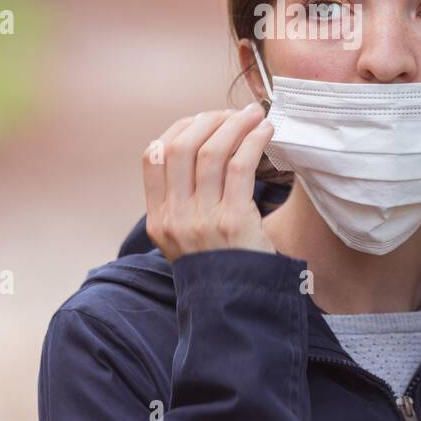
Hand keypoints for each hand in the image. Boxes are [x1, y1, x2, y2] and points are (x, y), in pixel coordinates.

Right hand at [141, 103, 277, 260]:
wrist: (240, 308)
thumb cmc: (221, 266)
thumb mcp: (187, 237)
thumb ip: (184, 199)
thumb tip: (203, 142)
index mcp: (158, 219)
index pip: (154, 156)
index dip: (180, 128)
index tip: (204, 120)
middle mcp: (174, 218)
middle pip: (183, 147)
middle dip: (210, 120)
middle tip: (233, 113)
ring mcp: (201, 220)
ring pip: (212, 151)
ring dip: (236, 124)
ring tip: (254, 115)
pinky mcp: (233, 222)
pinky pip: (241, 166)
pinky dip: (254, 140)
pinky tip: (266, 131)